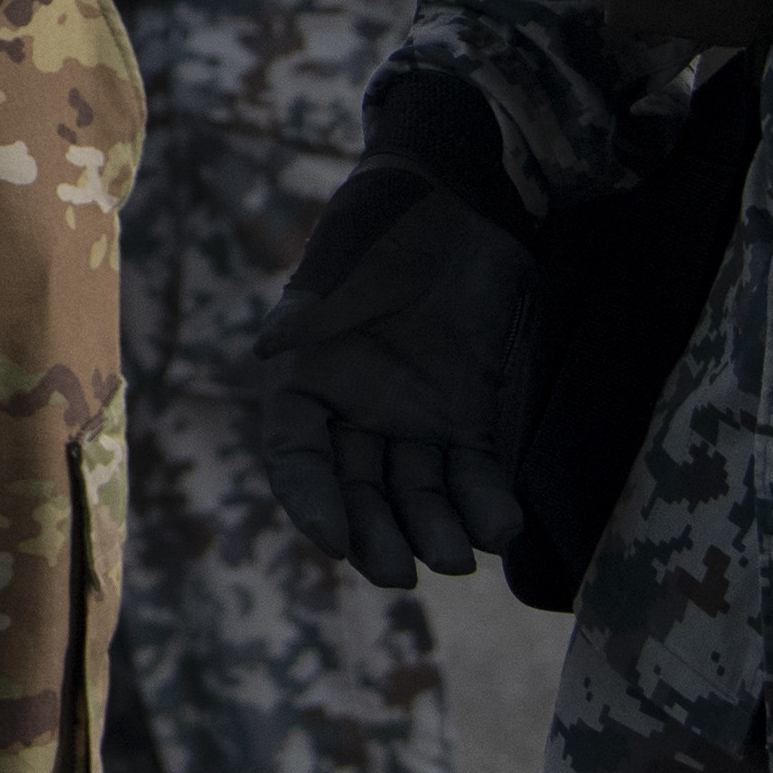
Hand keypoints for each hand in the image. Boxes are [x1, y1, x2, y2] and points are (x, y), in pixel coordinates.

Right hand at [252, 165, 544, 590]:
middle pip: (359, 492)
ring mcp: (417, 419)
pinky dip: (487, 505)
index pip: (298, 457)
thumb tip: (271, 344)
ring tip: (456, 559)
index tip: (332, 540)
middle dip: (376, 536)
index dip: (309, 501)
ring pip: (419, 496)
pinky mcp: (471, 418)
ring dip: (434, 532)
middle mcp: (358, 411)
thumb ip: (315, 303)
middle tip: (399, 573)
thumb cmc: (386, 221)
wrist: (461, 199)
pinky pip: (475, 476)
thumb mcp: (346, 258)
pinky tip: (501, 525)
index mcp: (309, 378)